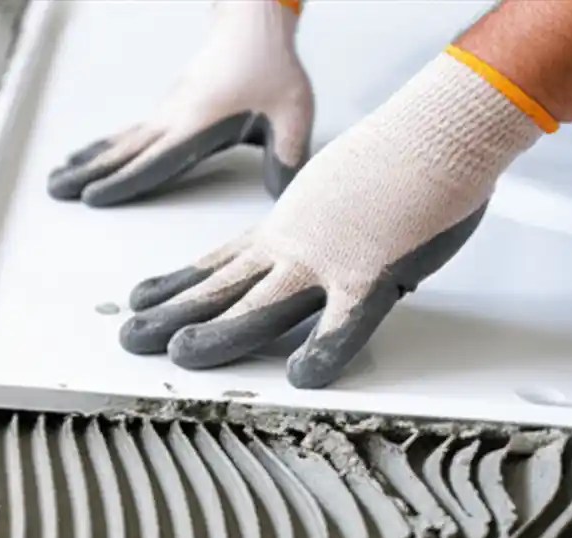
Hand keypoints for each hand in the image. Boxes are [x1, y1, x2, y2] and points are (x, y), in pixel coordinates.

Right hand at [47, 1, 312, 206]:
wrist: (253, 21)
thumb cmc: (273, 64)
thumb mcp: (293, 111)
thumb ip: (287, 154)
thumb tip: (282, 196)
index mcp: (198, 124)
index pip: (153, 161)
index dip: (123, 182)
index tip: (92, 198)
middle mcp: (174, 119)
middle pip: (124, 153)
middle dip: (88, 174)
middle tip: (54, 190)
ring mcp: (167, 112)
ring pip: (120, 142)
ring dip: (88, 161)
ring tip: (57, 176)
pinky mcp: (169, 108)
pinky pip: (129, 133)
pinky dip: (104, 147)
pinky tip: (87, 155)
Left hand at [119, 52, 542, 387]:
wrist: (439, 126)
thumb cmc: (397, 155)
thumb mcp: (330, 185)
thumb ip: (311, 221)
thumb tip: (307, 242)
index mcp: (284, 227)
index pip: (218, 262)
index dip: (176, 284)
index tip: (141, 298)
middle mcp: (293, 246)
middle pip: (221, 288)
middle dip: (172, 315)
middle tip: (132, 338)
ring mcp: (328, 262)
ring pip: (261, 305)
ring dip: (218, 333)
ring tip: (178, 355)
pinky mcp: (374, 275)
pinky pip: (345, 323)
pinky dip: (323, 350)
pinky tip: (300, 377)